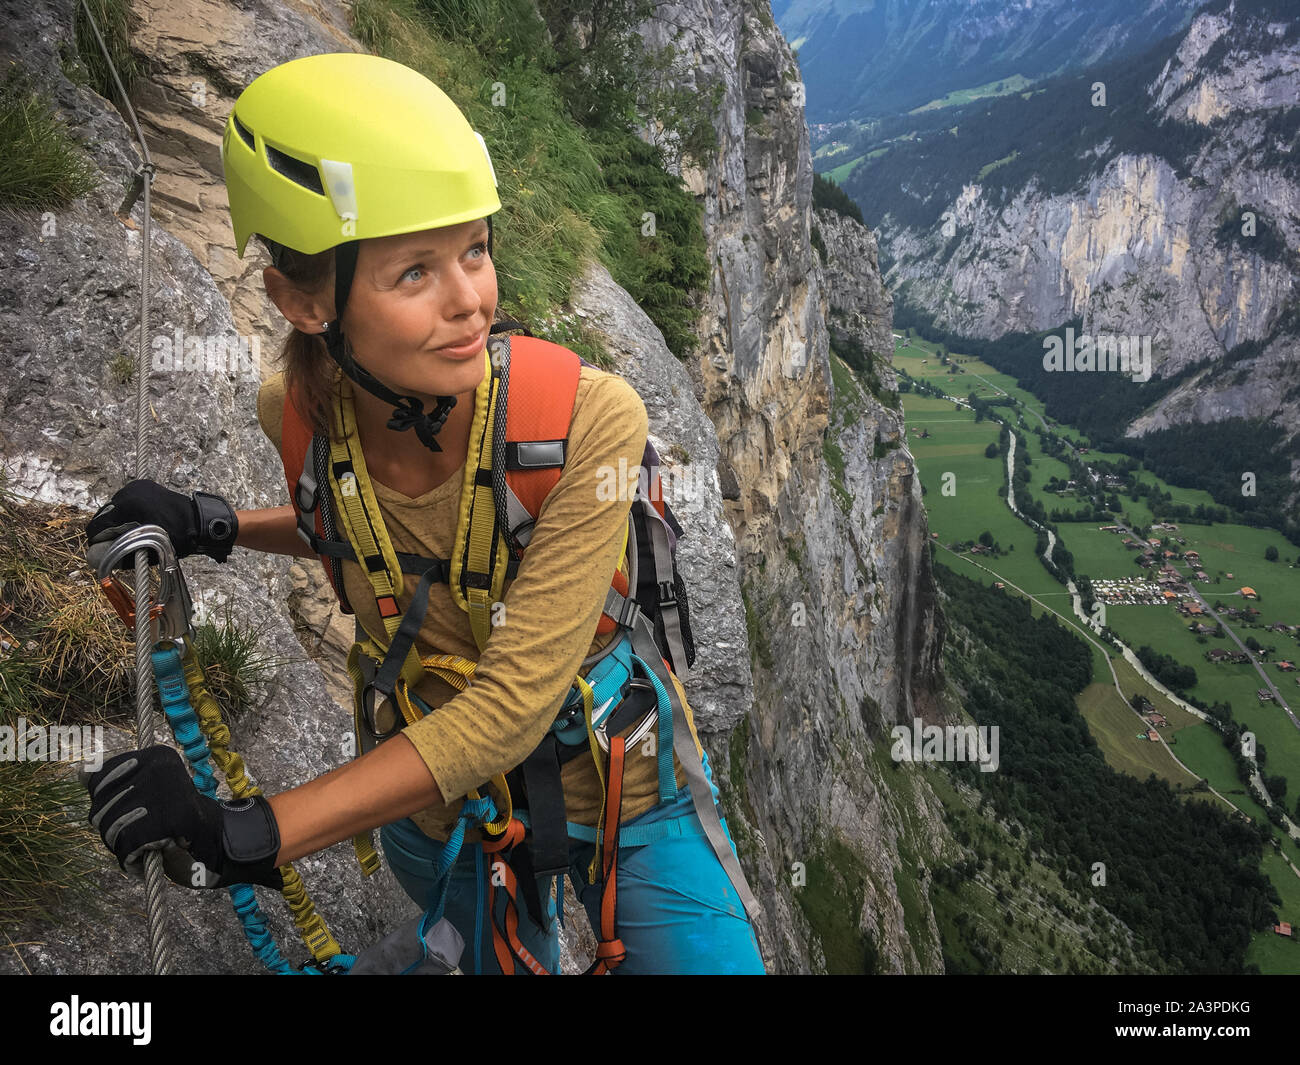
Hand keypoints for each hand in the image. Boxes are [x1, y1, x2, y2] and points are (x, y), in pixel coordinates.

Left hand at [82, 746, 283, 889]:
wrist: (216, 838)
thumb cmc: (174, 817)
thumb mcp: (145, 789)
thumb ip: (113, 783)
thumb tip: (80, 775)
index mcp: (156, 755)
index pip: (98, 778)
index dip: (105, 802)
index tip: (131, 809)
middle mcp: (159, 767)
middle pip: (100, 808)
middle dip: (114, 829)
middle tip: (143, 830)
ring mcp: (162, 792)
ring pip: (110, 829)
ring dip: (123, 845)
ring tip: (148, 841)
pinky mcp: (165, 819)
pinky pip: (125, 846)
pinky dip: (131, 858)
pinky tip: (151, 853)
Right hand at [85, 479, 238, 567]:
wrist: (201, 521)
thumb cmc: (179, 537)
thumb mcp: (148, 550)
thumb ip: (121, 554)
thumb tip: (96, 560)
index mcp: (128, 505)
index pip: (98, 526)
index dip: (98, 542)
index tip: (104, 552)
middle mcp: (128, 491)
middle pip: (105, 516)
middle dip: (109, 532)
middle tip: (120, 545)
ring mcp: (136, 487)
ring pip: (115, 509)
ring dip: (119, 522)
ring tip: (134, 534)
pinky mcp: (143, 486)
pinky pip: (126, 503)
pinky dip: (128, 514)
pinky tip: (140, 523)